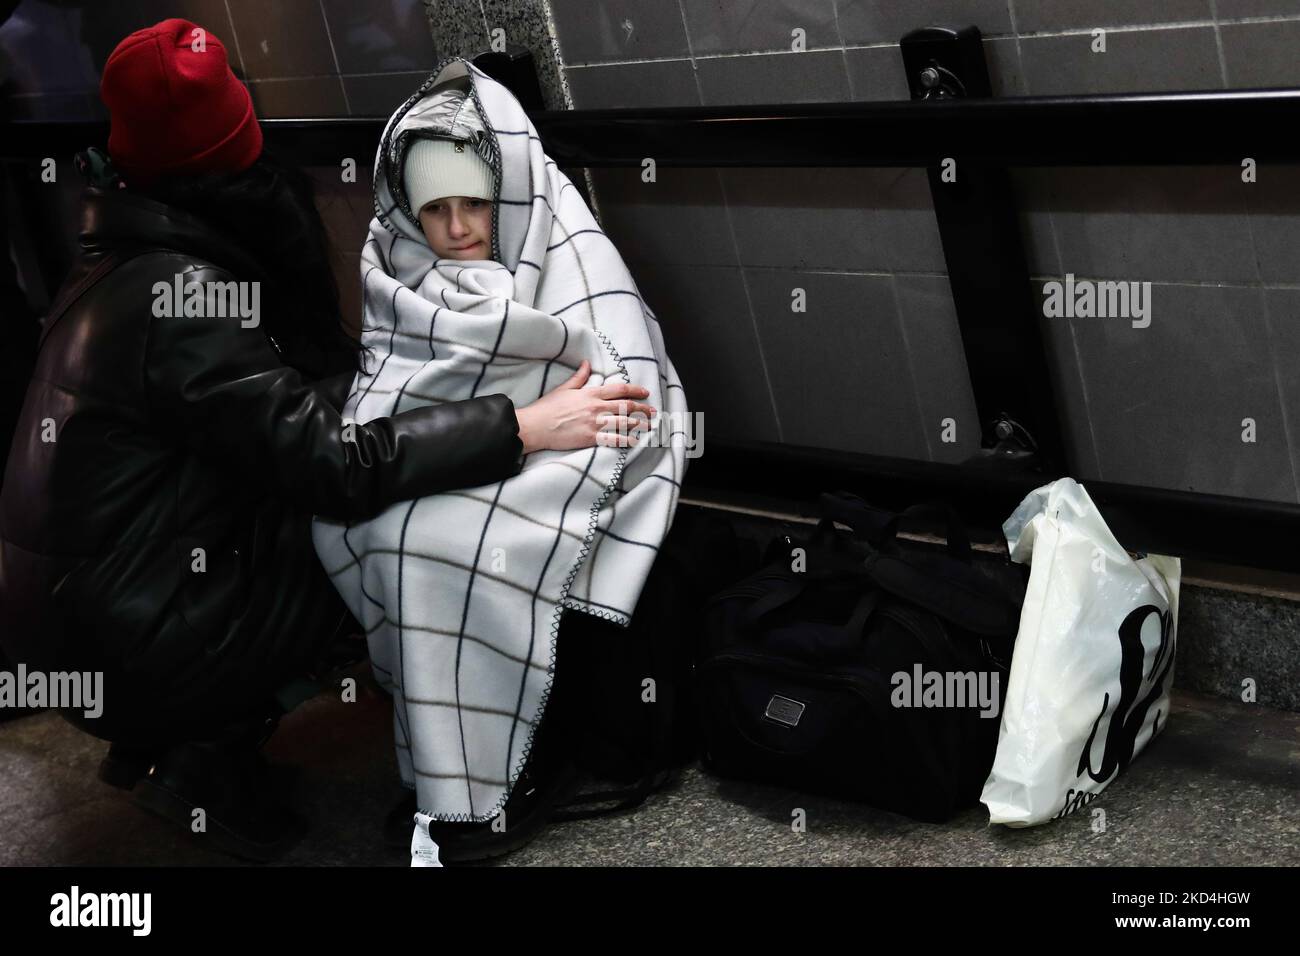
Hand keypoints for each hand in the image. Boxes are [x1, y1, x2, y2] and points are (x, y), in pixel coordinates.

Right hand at [515, 360, 655, 453]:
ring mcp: (594, 423)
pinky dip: (626, 440)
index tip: (645, 393)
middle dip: (643, 409)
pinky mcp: (590, 438)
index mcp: (591, 394)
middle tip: (653, 412)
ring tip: (649, 425)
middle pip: (626, 406)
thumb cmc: (547, 407)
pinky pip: (613, 439)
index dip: (636, 390)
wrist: (536, 426)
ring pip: (624, 422)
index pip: (620, 389)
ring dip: (639, 424)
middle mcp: (596, 407)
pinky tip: (635, 441)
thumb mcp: (564, 388)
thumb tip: (587, 363)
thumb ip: (579, 376)